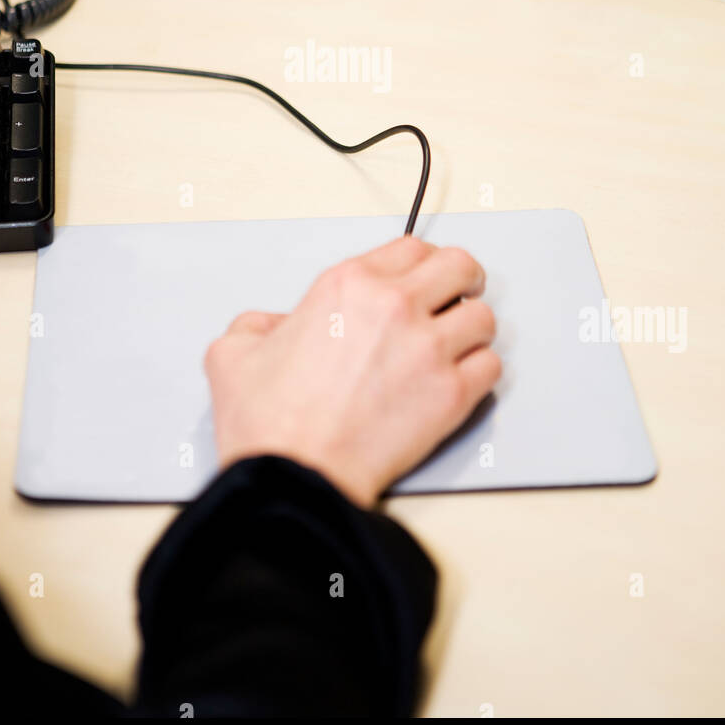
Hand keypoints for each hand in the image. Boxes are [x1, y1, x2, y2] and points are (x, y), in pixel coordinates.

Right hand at [205, 236, 498, 507]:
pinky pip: (491, 366)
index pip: (412, 247)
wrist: (293, 477)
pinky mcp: (450, 394)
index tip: (424, 276)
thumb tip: (274, 328)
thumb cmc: (269, 423)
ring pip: (483, 317)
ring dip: (472, 329)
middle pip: (460, 267)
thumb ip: (257, 325)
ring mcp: (428, 349)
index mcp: (347, 285)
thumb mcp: (233, 353)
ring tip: (458, 344)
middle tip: (456, 297)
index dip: (421, 261)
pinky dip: (480, 370)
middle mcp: (394, 306)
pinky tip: (463, 379)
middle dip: (461, 280)